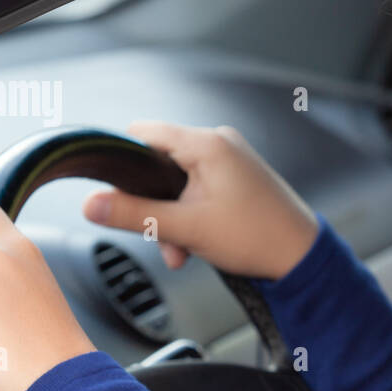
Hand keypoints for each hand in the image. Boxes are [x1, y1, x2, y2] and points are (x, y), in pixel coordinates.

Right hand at [83, 121, 319, 279]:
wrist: (302, 258)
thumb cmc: (256, 238)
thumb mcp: (185, 229)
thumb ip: (134, 215)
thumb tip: (90, 205)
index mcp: (207, 144)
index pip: (142, 133)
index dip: (121, 161)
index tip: (113, 192)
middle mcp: (219, 142)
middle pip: (158, 161)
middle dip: (152, 204)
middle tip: (159, 238)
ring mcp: (230, 158)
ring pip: (177, 181)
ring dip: (170, 217)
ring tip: (181, 251)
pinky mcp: (237, 176)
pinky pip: (197, 188)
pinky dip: (189, 215)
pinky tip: (195, 244)